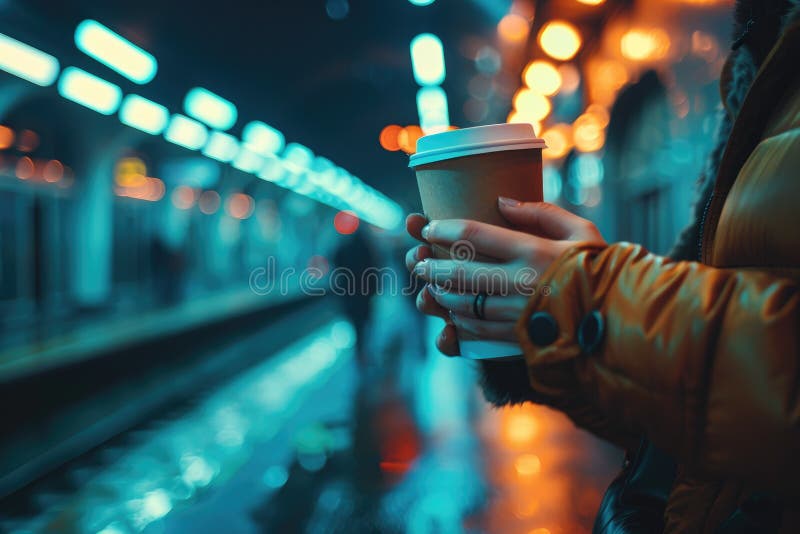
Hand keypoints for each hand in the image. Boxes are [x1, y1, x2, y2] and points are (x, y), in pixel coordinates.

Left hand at [406, 197, 605, 355]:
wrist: (625, 320)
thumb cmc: (602, 269)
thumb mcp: (581, 230)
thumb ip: (542, 212)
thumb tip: (503, 202)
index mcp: (533, 251)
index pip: (473, 235)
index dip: (443, 229)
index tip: (428, 226)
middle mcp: (519, 283)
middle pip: (457, 273)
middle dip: (430, 266)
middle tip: (418, 260)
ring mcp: (516, 314)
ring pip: (461, 304)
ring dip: (438, 294)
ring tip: (428, 286)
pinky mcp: (518, 338)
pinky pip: (477, 330)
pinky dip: (458, 320)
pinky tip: (452, 313)